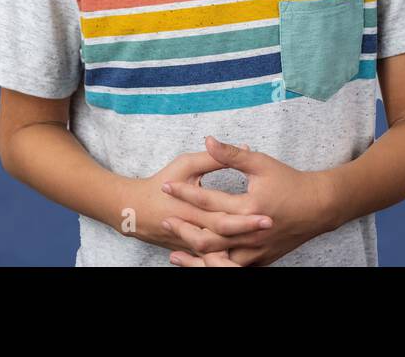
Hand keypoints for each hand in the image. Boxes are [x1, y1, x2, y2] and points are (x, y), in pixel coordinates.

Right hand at [117, 147, 273, 254]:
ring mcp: (191, 244)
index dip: (246, 217)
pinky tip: (245, 252)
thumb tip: (245, 146)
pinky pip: (210, 260)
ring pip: (217, 255)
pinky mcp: (191, 251)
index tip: (269, 212)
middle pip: (224, 238)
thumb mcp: (186, 165)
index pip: (223, 216)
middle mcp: (192, 231)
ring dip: (239, 251)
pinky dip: (226, 260)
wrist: (134, 210)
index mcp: (192, 209)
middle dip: (248, 232)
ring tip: (264, 243)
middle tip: (270, 224)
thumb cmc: (161, 182)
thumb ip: (215, 158)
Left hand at [164, 136, 336, 266]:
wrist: (319, 207)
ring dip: (194, 257)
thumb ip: (232, 154)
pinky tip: (202, 264)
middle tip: (165, 220)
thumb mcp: (261, 163)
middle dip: (183, 227)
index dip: (184, 191)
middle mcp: (249, 232)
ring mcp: (255, 250)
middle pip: (207, 235)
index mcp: (247, 207)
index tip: (166, 186)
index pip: (207, 199)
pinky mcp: (260, 260)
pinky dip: (214, 266)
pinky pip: (231, 268)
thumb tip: (207, 140)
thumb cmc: (290, 182)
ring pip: (217, 259)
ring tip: (174, 253)